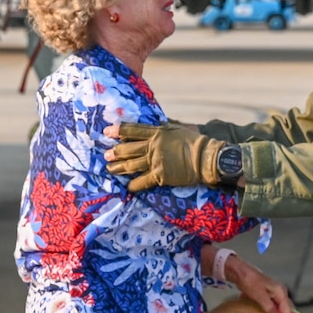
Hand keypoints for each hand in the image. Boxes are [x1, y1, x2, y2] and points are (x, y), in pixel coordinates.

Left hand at [105, 122, 223, 191]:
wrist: (205, 158)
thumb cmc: (193, 141)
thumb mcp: (176, 128)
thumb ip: (163, 127)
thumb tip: (154, 124)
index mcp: (156, 133)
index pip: (132, 130)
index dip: (118, 131)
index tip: (107, 132)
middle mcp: (153, 147)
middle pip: (128, 149)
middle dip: (115, 152)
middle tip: (107, 155)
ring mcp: (155, 162)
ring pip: (131, 165)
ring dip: (118, 168)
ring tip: (109, 169)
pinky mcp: (160, 176)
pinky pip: (142, 181)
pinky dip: (134, 185)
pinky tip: (127, 187)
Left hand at [224, 254, 293, 312]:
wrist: (240, 272)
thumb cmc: (250, 281)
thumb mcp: (259, 295)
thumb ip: (268, 306)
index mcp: (280, 292)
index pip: (287, 311)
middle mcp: (279, 292)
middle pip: (286, 309)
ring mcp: (272, 293)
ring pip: (278, 308)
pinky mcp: (265, 294)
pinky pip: (270, 305)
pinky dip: (269, 312)